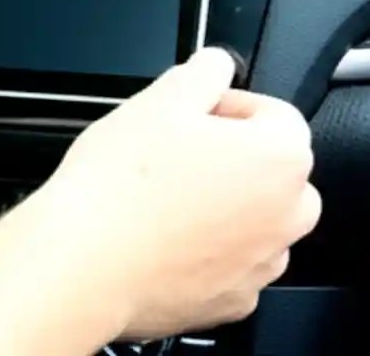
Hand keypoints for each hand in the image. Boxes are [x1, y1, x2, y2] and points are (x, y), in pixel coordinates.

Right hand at [33, 48, 319, 341]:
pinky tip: (163, 237)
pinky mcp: (233, 302)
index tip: (192, 115)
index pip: (274, 114)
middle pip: (272, 171)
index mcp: (281, 157)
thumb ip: (203, 71)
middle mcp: (286, 215)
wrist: (83, 266)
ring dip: (224, 206)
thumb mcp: (159, 100)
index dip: (226, 107)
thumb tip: (216, 67)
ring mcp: (261, 264)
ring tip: (164, 199)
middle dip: (233, 159)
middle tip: (175, 156)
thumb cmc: (119, 187)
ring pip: (255, 220)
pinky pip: (232, 265)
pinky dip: (208, 252)